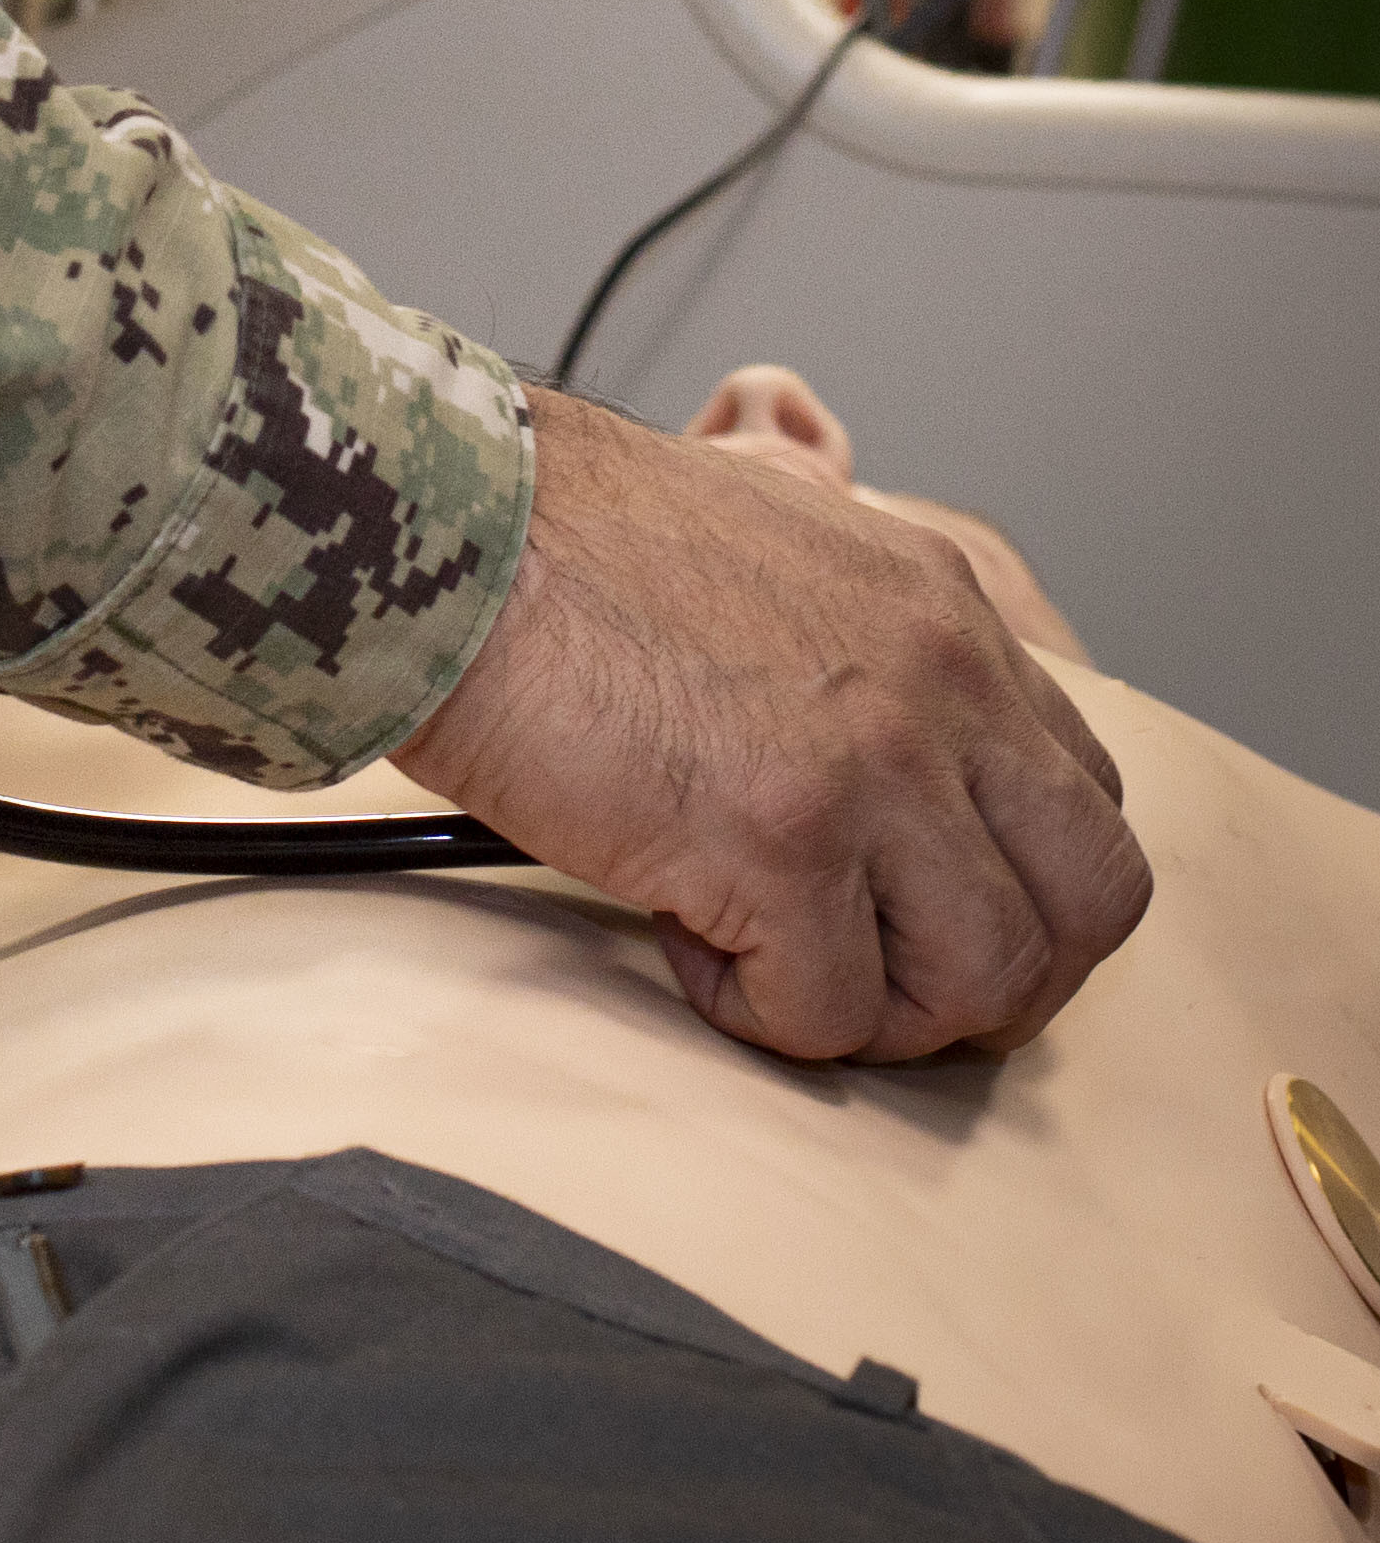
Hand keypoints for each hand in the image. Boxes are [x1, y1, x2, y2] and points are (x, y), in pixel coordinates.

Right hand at [394, 385, 1149, 1064]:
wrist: (454, 528)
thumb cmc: (565, 535)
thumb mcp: (769, 527)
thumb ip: (858, 624)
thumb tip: (876, 740)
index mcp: (943, 606)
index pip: (1084, 795)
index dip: (1019, 886)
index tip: (925, 910)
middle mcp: (941, 680)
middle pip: (1089, 904)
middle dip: (994, 977)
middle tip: (880, 977)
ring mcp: (873, 764)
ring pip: (986, 981)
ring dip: (879, 1009)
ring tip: (767, 952)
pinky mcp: (780, 843)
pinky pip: (831, 1015)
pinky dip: (755, 1009)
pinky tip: (680, 929)